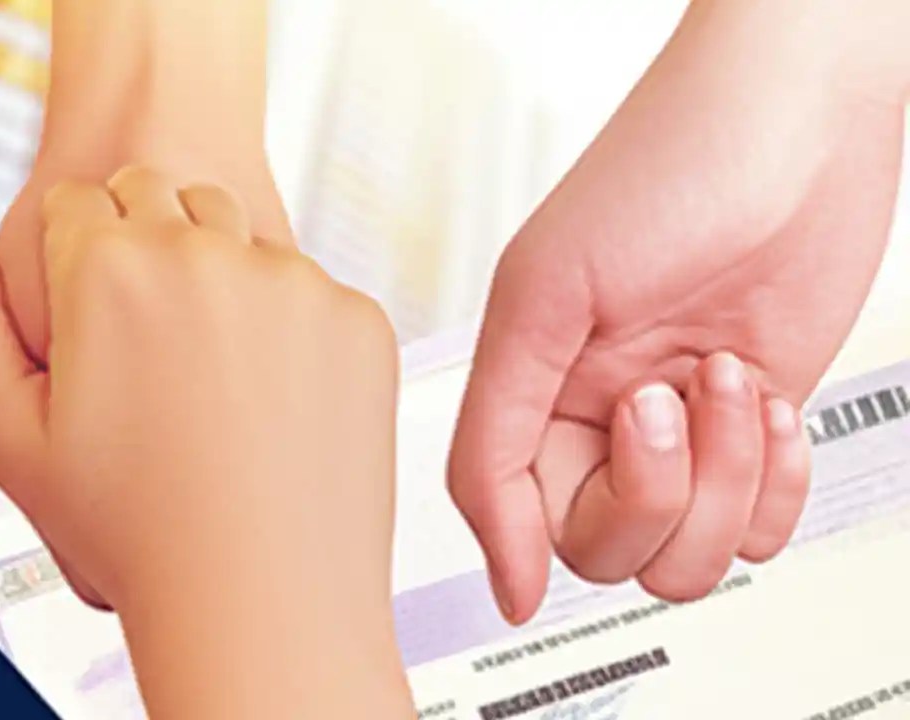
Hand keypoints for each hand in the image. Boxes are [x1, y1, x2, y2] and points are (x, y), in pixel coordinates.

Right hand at [0, 168, 411, 716]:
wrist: (261, 602)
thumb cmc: (130, 531)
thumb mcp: (12, 443)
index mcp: (106, 271)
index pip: (76, 201)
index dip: (68, 252)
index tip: (83, 304)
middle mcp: (202, 254)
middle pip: (155, 193)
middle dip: (137, 239)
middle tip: (138, 329)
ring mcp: (291, 281)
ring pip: (236, 231)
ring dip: (212, 266)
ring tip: (199, 364)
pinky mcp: (355, 317)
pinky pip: (304, 287)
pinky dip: (281, 317)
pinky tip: (265, 394)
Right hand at [449, 0, 905, 623]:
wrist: (800, 118)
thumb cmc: (664, 166)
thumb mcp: (542, 300)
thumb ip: (495, 441)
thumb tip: (507, 582)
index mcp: (532, 386)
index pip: (517, 513)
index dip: (538, 539)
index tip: (544, 573)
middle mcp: (602, 414)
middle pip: (610, 551)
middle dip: (656, 492)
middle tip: (669, 398)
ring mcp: (685, 425)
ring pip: (689, 553)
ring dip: (724, 482)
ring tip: (730, 380)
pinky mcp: (756, 425)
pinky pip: (761, 525)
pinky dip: (776, 482)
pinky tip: (769, 400)